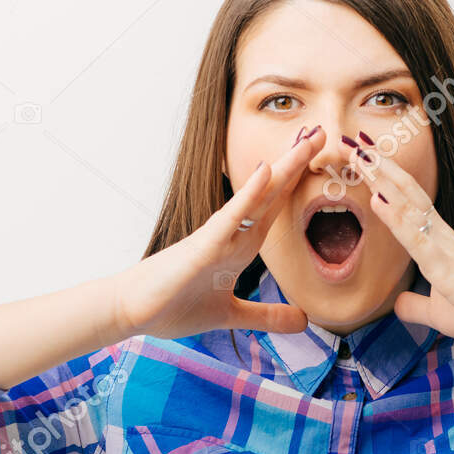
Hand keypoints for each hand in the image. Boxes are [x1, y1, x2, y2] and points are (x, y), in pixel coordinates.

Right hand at [114, 128, 323, 340]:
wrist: (132, 313)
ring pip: (258, 197)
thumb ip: (266, 316)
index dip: (297, 186)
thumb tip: (303, 320)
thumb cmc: (173, 307)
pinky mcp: (203, 246)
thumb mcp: (231, 315)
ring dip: (283, 169)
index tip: (321, 161)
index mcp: (239, 247)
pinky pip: (231, 217)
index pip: (273, 209)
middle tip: (322, 132)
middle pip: (271, 194)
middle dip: (296, 164)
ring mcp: (218, 237)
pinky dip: (250, 195)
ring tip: (307, 140)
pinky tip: (267, 171)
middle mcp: (232, 235)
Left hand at [345, 141, 453, 357]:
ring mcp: (446, 249)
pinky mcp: (448, 268)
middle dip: (379, 168)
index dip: (386, 182)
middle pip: (407, 194)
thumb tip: (397, 304)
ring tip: (360, 154)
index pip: (409, 205)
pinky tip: (377, 198)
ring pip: (410, 206)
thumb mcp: (441, 313)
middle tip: (355, 141)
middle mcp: (444, 238)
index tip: (364, 159)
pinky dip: (395, 217)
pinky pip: (417, 237)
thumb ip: (417, 306)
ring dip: (382, 179)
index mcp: (442, 245)